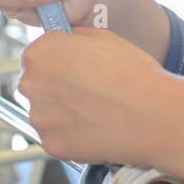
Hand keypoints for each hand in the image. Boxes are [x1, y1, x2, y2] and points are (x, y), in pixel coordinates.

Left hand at [18, 25, 183, 183]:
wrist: (152, 115)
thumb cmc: (133, 74)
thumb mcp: (102, 38)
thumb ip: (73, 41)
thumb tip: (68, 46)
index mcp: (39, 53)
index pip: (38, 56)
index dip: (60, 63)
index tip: (76, 71)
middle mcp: (31, 84)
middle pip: (38, 85)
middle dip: (57, 89)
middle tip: (88, 94)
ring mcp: (40, 117)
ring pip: (46, 114)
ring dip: (63, 113)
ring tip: (96, 113)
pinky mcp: (52, 144)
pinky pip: (58, 137)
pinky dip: (72, 135)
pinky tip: (96, 128)